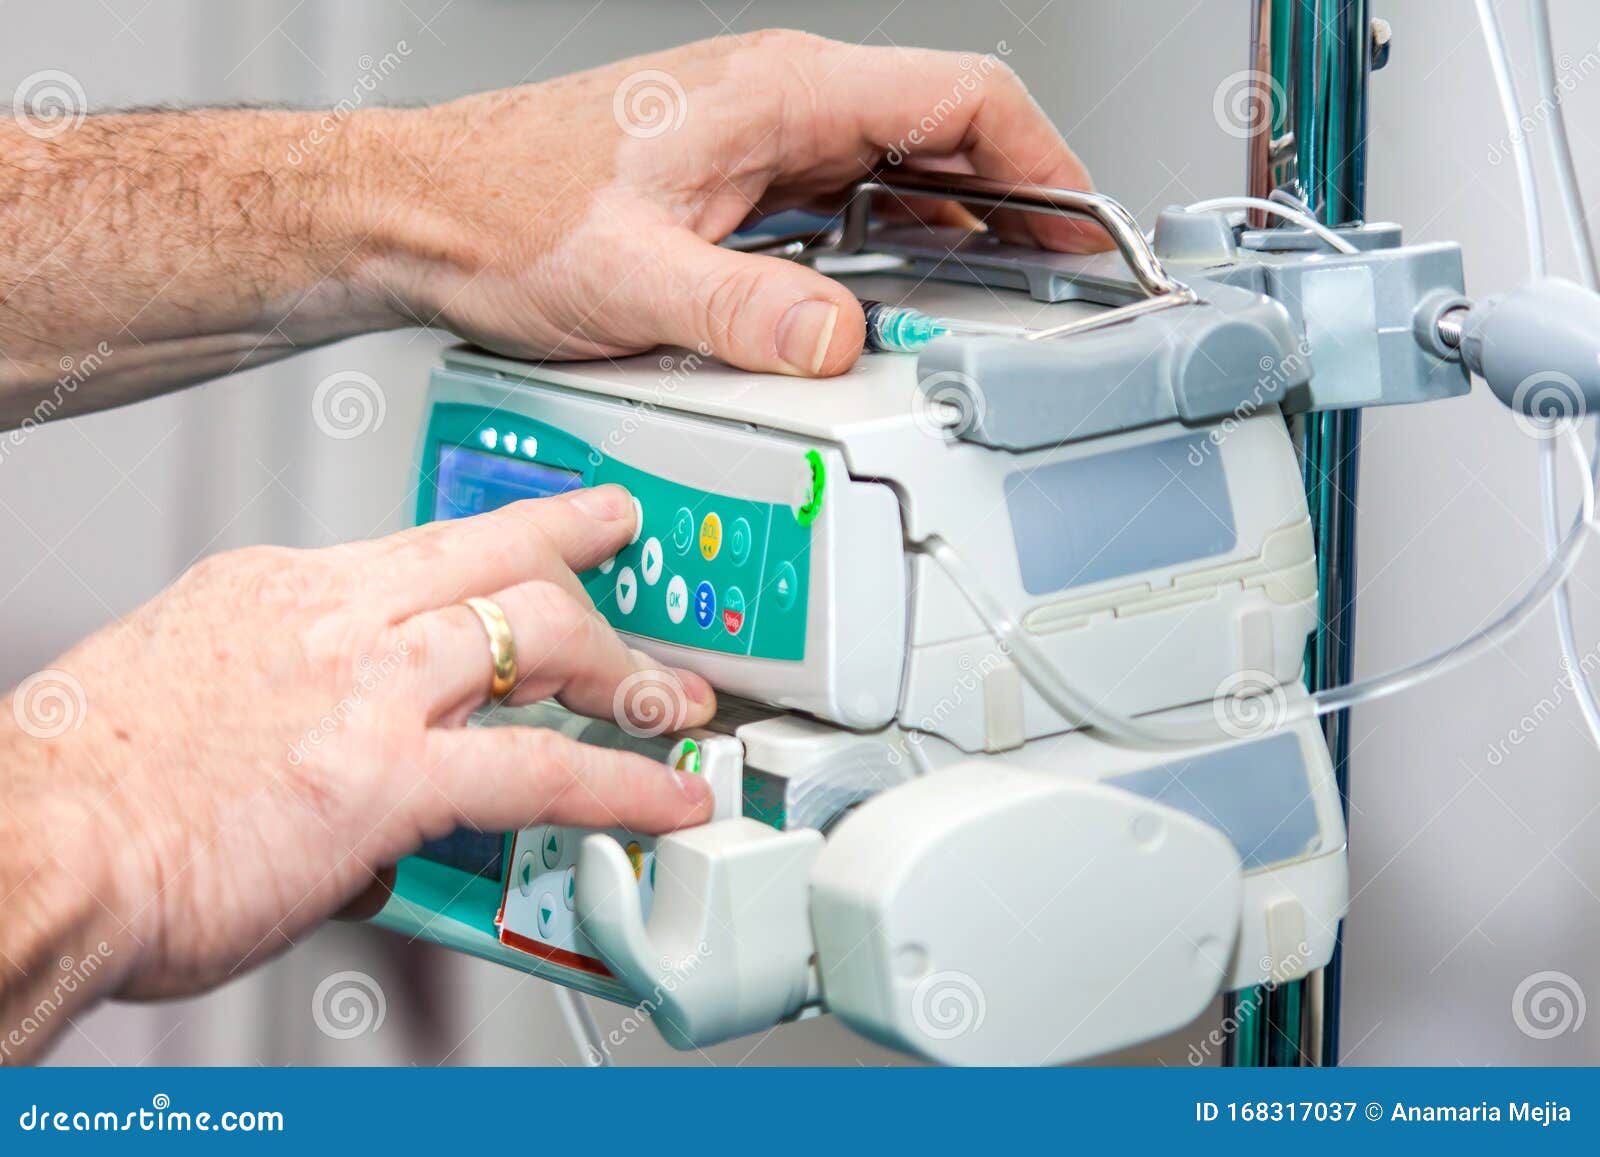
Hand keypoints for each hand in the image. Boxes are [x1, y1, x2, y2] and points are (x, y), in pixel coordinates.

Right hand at [0, 484, 713, 1006]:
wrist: (29, 849)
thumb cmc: (81, 791)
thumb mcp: (186, 691)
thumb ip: (283, 705)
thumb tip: (332, 762)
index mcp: (280, 588)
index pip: (422, 547)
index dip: (498, 546)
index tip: (535, 543)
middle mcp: (336, 616)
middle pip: (498, 559)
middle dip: (581, 562)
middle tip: (629, 568)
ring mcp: (371, 690)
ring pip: (540, 634)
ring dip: (623, 670)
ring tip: (672, 700)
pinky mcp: (390, 779)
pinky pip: (541, 770)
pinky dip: (621, 785)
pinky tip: (663, 800)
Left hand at [348, 31, 1101, 375]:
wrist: (425, 213)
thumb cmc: (504, 212)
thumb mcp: (627, 277)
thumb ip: (740, 309)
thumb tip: (838, 337)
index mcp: (780, 94)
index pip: (962, 99)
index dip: (1046, 164)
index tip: (1087, 230)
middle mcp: (782, 105)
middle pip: (948, 136)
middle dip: (1022, 206)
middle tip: (1067, 285)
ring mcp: (763, 143)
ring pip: (902, 173)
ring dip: (964, 233)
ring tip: (1010, 301)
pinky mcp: (740, 186)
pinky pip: (850, 208)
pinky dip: (898, 249)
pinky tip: (905, 301)